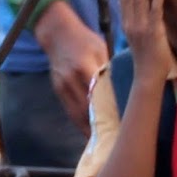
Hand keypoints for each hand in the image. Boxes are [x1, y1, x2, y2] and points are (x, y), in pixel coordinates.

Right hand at [34, 2, 109, 132]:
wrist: (56, 34)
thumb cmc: (84, 39)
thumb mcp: (100, 49)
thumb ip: (107, 71)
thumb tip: (119, 91)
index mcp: (84, 67)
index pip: (97, 97)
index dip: (107, 113)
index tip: (119, 125)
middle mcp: (70, 80)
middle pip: (86, 110)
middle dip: (99, 127)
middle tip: (114, 140)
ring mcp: (62, 86)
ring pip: (76, 114)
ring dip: (88, 129)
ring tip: (102, 142)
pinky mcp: (57, 90)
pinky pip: (69, 110)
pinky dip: (80, 122)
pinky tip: (89, 131)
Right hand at [119, 0, 173, 84]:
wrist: (148, 75)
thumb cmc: (146, 58)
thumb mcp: (137, 38)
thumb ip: (137, 25)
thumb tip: (142, 13)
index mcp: (126, 25)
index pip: (123, 0)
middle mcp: (130, 24)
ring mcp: (141, 27)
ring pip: (140, 0)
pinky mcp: (154, 31)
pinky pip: (155, 10)